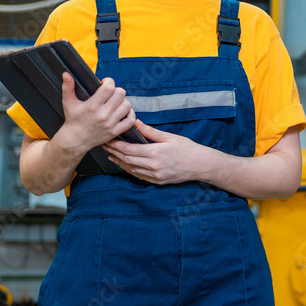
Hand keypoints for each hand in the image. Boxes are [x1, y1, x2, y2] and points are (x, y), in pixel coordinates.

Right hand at [53, 73, 134, 156]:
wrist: (75, 140)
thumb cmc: (72, 120)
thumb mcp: (68, 102)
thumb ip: (67, 87)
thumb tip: (66, 74)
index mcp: (92, 106)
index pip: (109, 88)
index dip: (109, 81)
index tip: (105, 83)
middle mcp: (103, 115)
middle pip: (120, 94)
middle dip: (116, 90)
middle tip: (110, 93)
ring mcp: (110, 124)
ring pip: (127, 105)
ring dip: (123, 101)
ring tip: (116, 102)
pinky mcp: (115, 131)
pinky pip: (130, 121)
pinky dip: (130, 114)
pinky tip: (124, 111)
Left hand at [103, 120, 217, 184]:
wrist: (200, 165)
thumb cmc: (187, 148)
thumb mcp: (169, 136)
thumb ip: (150, 132)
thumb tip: (136, 123)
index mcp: (155, 152)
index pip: (129, 150)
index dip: (117, 145)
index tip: (109, 140)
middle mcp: (153, 166)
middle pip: (127, 160)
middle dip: (114, 152)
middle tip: (105, 146)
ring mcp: (155, 176)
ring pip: (131, 169)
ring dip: (120, 162)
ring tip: (111, 155)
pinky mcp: (158, 181)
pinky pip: (139, 176)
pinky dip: (129, 170)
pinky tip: (125, 165)